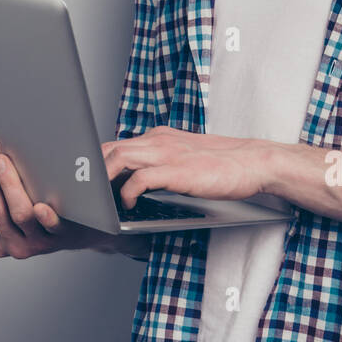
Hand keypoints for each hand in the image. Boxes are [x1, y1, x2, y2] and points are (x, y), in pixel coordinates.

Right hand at [0, 142, 103, 258]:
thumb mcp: (7, 211)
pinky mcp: (64, 235)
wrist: (82, 229)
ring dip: (8, 183)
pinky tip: (41, 206)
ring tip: (3, 159)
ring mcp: (39, 242)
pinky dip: (46, 217)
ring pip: (19, 213)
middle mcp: (15, 245)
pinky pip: (53, 227)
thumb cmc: (39, 213)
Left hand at [101, 126, 274, 207]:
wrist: (254, 161)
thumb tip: (136, 178)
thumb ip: (160, 161)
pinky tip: (129, 205)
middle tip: (87, 193)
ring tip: (101, 199)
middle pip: (108, 148)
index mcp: (159, 137)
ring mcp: (167, 153)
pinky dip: (127, 193)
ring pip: (118, 158)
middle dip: (92, 171)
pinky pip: (140, 179)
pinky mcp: (177, 170)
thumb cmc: (223, 164)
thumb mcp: (184, 156)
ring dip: (104, 180)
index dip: (96, 162)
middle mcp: (158, 140)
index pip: (115, 143)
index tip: (89, 183)